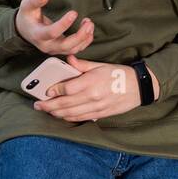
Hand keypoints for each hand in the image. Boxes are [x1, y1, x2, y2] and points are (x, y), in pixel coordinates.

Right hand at [15, 0, 94, 55]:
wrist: (25, 30)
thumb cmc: (27, 16)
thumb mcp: (27, 6)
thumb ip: (35, 0)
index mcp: (38, 35)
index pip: (52, 32)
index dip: (64, 24)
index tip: (74, 12)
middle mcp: (46, 45)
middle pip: (66, 46)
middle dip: (80, 36)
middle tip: (89, 22)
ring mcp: (54, 49)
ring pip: (73, 49)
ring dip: (84, 38)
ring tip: (89, 23)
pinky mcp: (61, 49)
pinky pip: (75, 49)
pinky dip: (85, 41)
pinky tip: (89, 29)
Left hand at [33, 55, 156, 121]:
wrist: (139, 88)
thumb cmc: (120, 74)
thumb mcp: (101, 65)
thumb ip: (82, 65)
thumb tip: (68, 59)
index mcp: (91, 82)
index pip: (67, 88)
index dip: (54, 90)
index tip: (45, 91)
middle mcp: (92, 97)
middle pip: (65, 104)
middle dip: (49, 106)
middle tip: (38, 105)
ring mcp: (96, 108)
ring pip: (71, 114)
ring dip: (56, 113)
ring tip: (46, 111)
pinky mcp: (100, 115)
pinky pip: (80, 118)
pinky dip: (69, 118)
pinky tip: (61, 116)